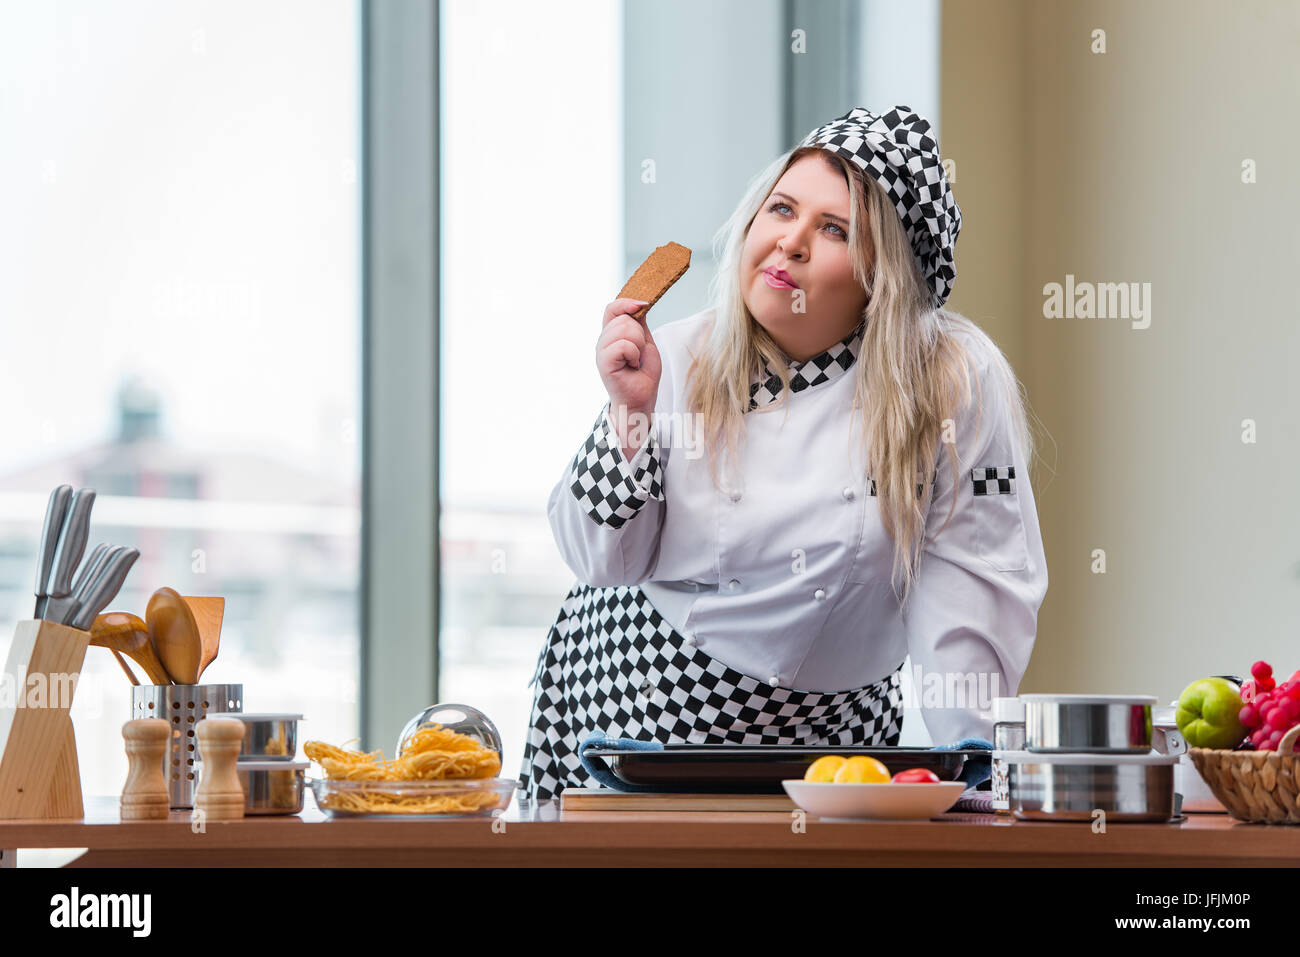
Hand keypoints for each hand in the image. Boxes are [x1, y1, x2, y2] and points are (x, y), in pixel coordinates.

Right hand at [596, 298, 660, 418]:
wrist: (641, 398)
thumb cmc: (642, 374)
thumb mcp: (645, 342)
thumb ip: (639, 324)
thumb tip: (638, 304)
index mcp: (611, 334)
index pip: (612, 308)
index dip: (626, 303)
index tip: (642, 305)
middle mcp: (603, 341)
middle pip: (623, 318)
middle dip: (640, 335)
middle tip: (639, 354)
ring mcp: (601, 351)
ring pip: (625, 329)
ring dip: (638, 345)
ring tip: (635, 360)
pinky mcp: (604, 361)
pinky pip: (623, 345)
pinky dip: (634, 355)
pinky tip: (632, 365)